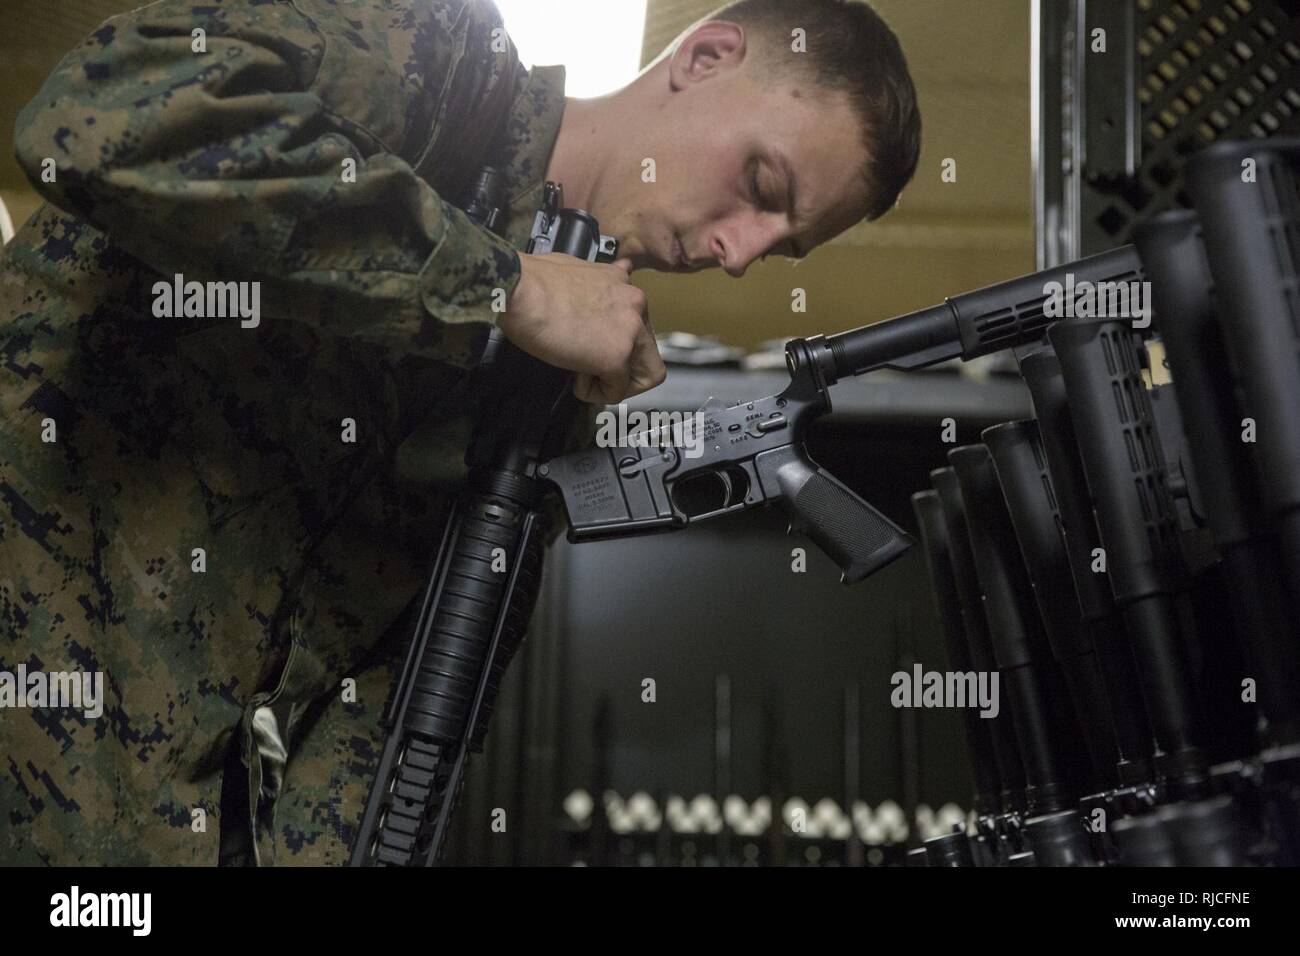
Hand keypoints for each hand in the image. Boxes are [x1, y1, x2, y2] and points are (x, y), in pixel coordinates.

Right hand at [500, 253, 665, 403]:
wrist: (518, 288)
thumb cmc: (532, 279)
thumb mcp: (576, 269)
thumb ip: (598, 283)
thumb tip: (600, 286)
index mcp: (625, 286)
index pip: (640, 327)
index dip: (618, 344)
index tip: (594, 346)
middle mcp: (636, 306)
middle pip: (651, 355)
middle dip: (625, 370)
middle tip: (595, 371)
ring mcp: (629, 333)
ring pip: (646, 376)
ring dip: (616, 383)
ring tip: (585, 376)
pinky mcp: (615, 357)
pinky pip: (616, 391)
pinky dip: (595, 393)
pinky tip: (574, 378)